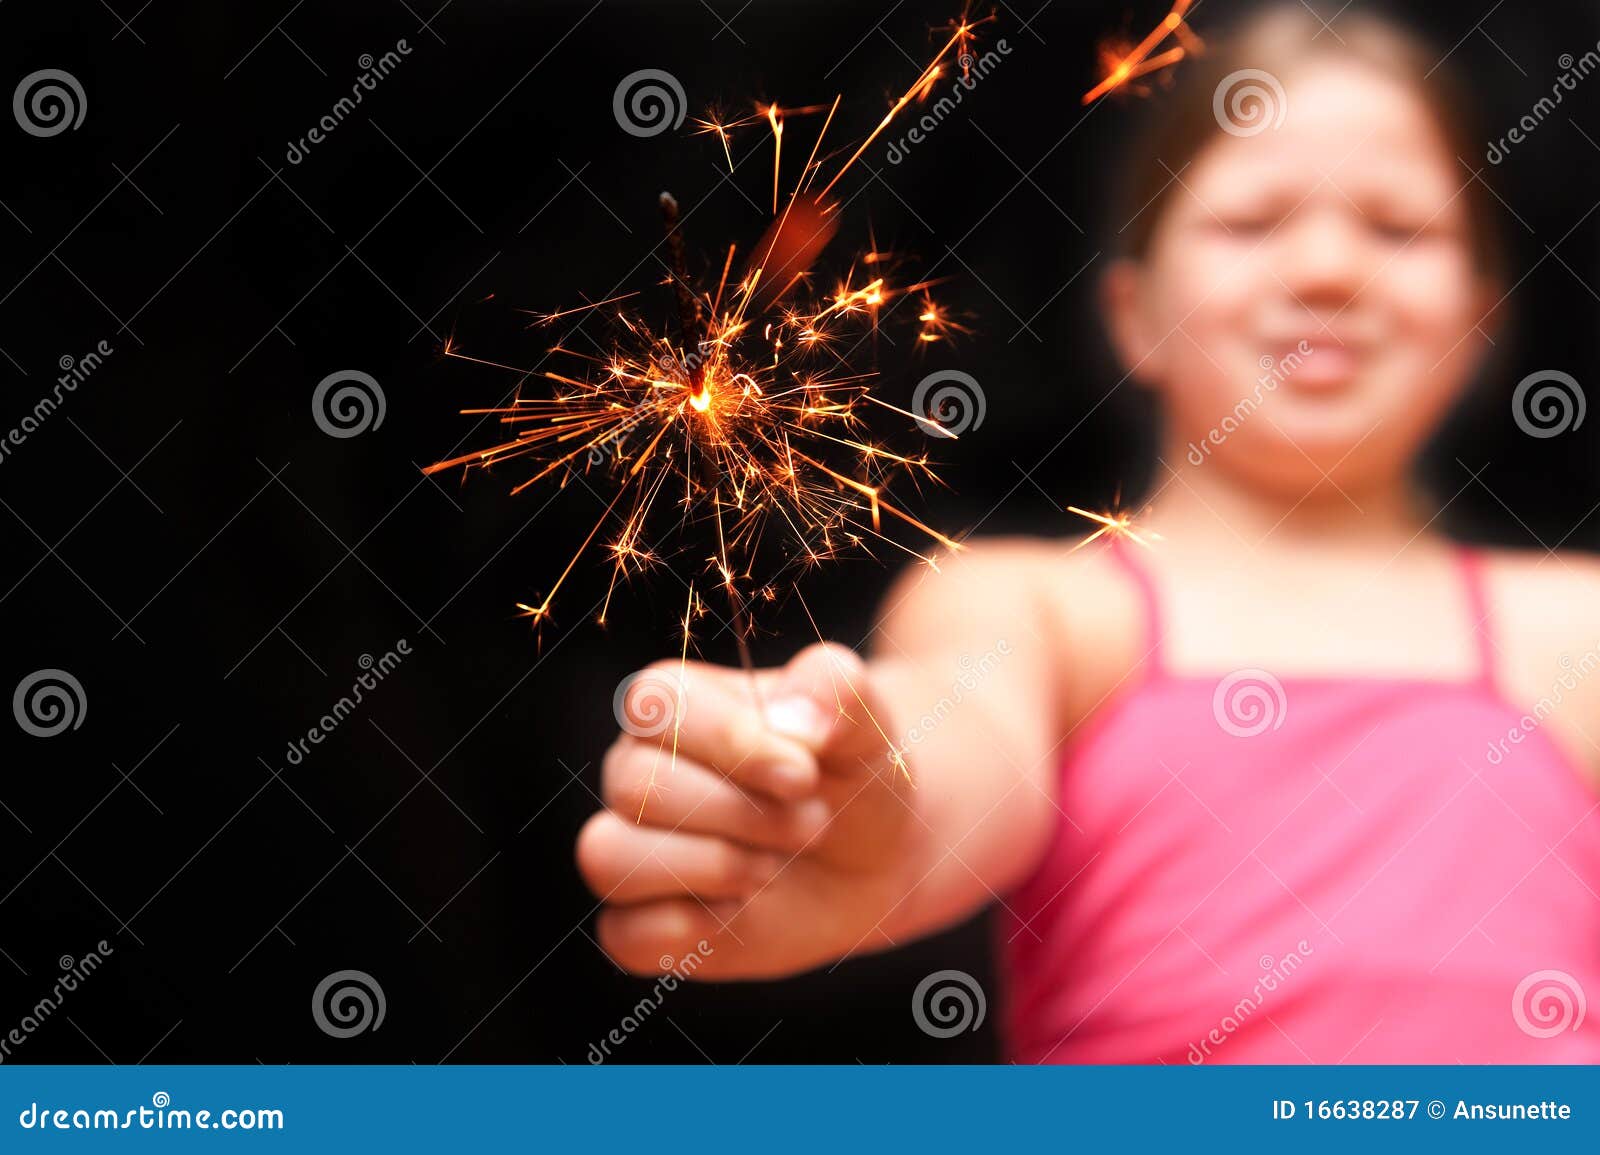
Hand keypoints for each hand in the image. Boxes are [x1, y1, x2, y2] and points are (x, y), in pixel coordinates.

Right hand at [576, 643, 915, 979]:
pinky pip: (624, 934)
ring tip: (774, 865)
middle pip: (638, 787)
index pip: (657, 707)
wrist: (876, 858)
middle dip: (744, 813)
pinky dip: (692, 928)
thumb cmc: (852, 775)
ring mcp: (631, 847)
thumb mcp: (863, 721)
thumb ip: (835, 688)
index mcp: (672, 705)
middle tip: (813, 822)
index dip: (733, 743)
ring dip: (714, 866)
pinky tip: (746, 909)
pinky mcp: (641, 924)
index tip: (805, 774)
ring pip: (608, 856)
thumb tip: (794, 723)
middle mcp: (636, 771)